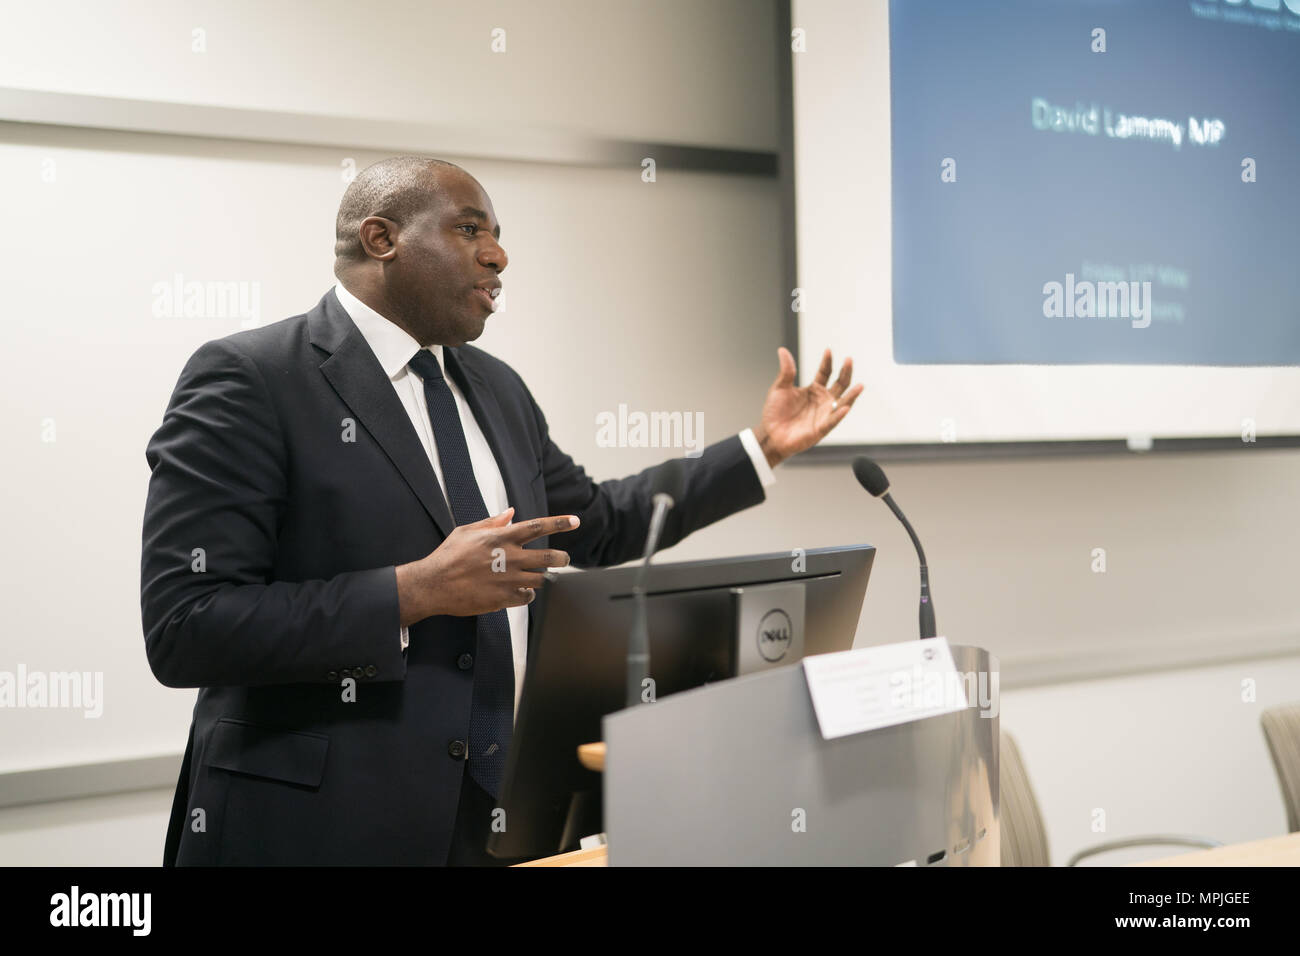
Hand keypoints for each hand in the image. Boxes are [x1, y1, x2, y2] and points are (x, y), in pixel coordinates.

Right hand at [395, 509, 579, 624]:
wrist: (433, 585)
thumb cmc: (447, 556)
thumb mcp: (467, 531)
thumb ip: (492, 522)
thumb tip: (511, 513)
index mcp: (501, 537)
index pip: (538, 526)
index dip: (559, 523)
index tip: (575, 521)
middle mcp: (509, 558)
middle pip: (550, 558)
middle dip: (562, 557)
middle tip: (564, 558)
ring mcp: (509, 580)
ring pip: (542, 580)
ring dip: (543, 578)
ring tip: (536, 576)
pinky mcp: (504, 599)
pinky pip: (528, 597)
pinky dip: (528, 594)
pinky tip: (521, 591)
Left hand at [753, 346, 862, 466]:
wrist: (769, 434)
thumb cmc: (775, 412)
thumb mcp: (780, 388)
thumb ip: (786, 371)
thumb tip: (782, 350)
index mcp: (814, 389)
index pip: (825, 372)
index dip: (827, 362)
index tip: (828, 350)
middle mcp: (823, 400)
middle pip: (840, 384)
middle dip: (845, 372)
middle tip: (849, 360)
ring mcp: (824, 414)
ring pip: (843, 402)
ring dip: (852, 395)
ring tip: (860, 386)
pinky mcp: (821, 428)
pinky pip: (833, 421)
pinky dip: (839, 414)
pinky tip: (845, 407)